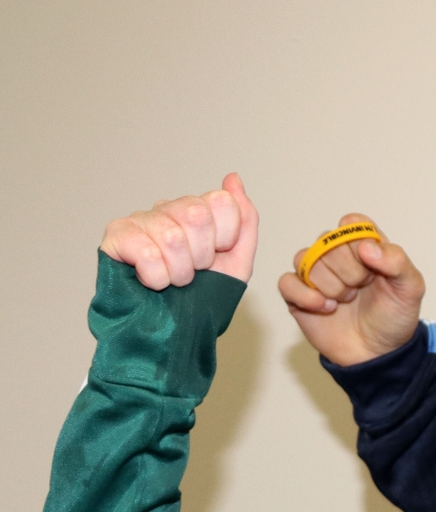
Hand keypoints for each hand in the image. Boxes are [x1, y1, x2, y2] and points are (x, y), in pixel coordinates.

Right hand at [100, 174, 258, 289]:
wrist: (170, 333)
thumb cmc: (200, 300)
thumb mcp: (236, 264)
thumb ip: (244, 221)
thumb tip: (233, 179)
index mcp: (197, 211)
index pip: (223, 202)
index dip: (226, 238)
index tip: (217, 257)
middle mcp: (167, 209)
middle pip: (197, 215)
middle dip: (202, 256)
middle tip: (193, 272)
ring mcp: (139, 220)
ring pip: (172, 237)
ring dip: (179, 272)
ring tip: (173, 280)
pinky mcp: (115, 237)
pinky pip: (146, 253)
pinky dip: (157, 278)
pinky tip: (151, 282)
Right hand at [276, 215, 425, 366]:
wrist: (378, 353)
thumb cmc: (394, 317)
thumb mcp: (410, 288)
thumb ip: (397, 261)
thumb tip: (365, 246)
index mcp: (364, 246)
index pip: (350, 223)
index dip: (358, 244)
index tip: (372, 267)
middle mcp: (337, 255)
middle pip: (327, 242)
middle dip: (349, 272)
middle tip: (361, 290)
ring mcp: (315, 273)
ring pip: (306, 260)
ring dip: (332, 287)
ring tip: (346, 301)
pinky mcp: (297, 293)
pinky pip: (287, 282)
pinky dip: (307, 296)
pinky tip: (327, 308)